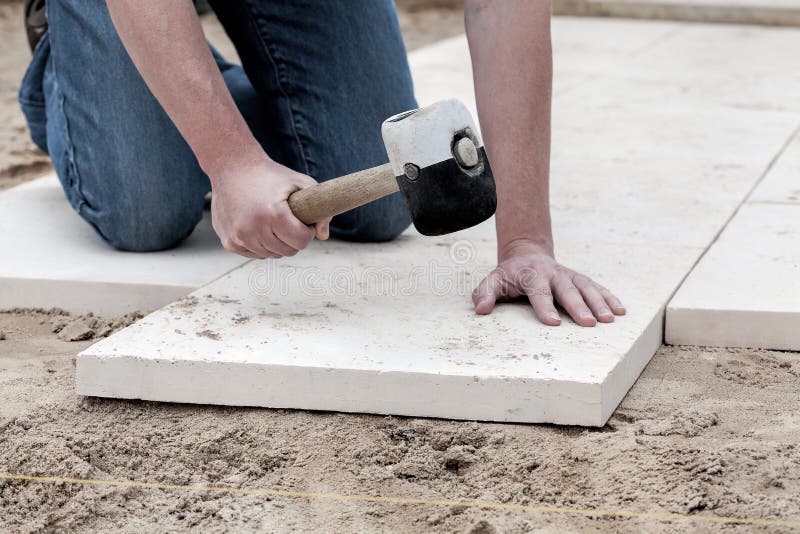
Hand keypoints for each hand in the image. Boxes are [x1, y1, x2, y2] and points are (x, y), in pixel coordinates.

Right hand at [210, 156, 330, 258]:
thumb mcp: (300, 183)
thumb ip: (321, 209)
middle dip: (292, 238)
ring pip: (272, 255)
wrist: (232, 168)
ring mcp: (239, 237)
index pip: (302, 242)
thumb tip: (323, 236)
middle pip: (288, 251)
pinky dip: (261, 245)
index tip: (302, 221)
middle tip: (288, 220)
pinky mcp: (229, 242)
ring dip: (277, 243)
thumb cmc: (271, 175)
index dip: (307, 232)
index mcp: (274, 215)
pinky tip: (259, 226)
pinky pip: (255, 254)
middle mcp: (254, 228)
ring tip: (273, 221)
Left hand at [472, 240, 625, 325]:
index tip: (554, 322)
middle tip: (589, 323)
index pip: (538, 292)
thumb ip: (485, 293)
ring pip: (586, 287)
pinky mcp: (580, 279)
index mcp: (531, 275)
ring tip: (610, 319)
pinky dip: (609, 297)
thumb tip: (481, 309)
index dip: (545, 307)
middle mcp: (553, 274)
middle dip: (579, 306)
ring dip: (599, 302)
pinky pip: (597, 287)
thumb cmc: (508, 275)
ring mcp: (569, 275)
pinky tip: (621, 310)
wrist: (526, 254)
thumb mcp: (492, 281)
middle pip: (567, 290)